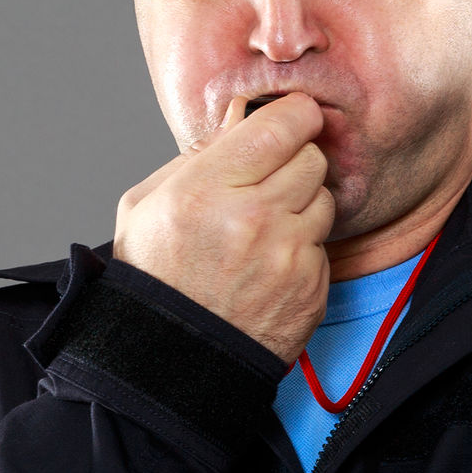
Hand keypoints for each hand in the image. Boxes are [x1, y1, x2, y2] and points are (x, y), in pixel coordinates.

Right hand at [112, 93, 336, 363]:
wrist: (170, 358)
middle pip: (312, 158)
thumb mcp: (147, 203)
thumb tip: (244, 116)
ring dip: (302, 205)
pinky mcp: (311, 289)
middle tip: (269, 179)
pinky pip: (323, 246)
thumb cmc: (155, 276)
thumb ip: (199, 154)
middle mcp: (253, 219)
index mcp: (206, 189)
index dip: (295, 113)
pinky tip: (269, 265)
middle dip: (295, 161)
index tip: (293, 116)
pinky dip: (303, 250)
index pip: (283, 124)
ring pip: (324, 199)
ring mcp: (288, 257)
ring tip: (264, 228)